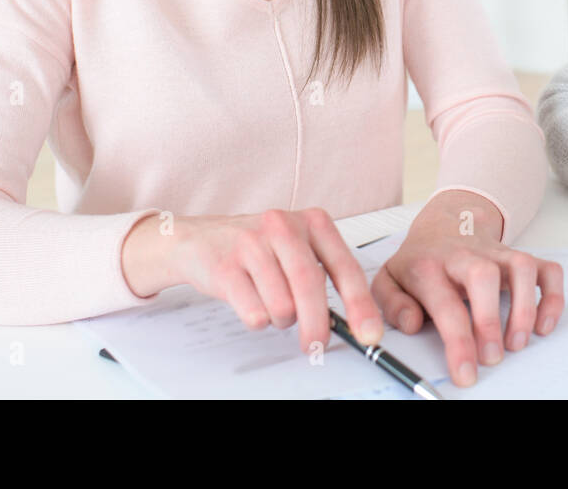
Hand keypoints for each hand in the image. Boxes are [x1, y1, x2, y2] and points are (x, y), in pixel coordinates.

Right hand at [121, 207, 383, 352]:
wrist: (198, 239)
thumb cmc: (257, 248)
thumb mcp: (297, 248)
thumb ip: (325, 276)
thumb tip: (355, 321)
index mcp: (312, 221)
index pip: (345, 267)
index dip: (360, 305)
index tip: (369, 333)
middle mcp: (283, 225)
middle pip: (311, 286)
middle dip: (318, 324)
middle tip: (317, 346)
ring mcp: (252, 243)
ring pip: (281, 305)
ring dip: (281, 319)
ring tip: (271, 302)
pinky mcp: (225, 265)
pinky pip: (254, 313)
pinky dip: (257, 318)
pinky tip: (249, 299)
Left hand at [371, 190, 563, 386]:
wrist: (446, 223)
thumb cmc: (421, 261)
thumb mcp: (390, 279)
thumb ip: (392, 305)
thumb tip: (411, 325)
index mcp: (429, 266)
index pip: (444, 303)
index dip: (458, 342)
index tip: (466, 373)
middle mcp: (466, 256)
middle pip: (483, 275)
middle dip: (491, 320)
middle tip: (493, 357)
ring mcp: (497, 254)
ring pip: (520, 266)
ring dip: (525, 307)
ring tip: (518, 343)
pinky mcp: (520, 256)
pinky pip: (546, 269)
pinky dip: (552, 297)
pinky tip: (543, 324)